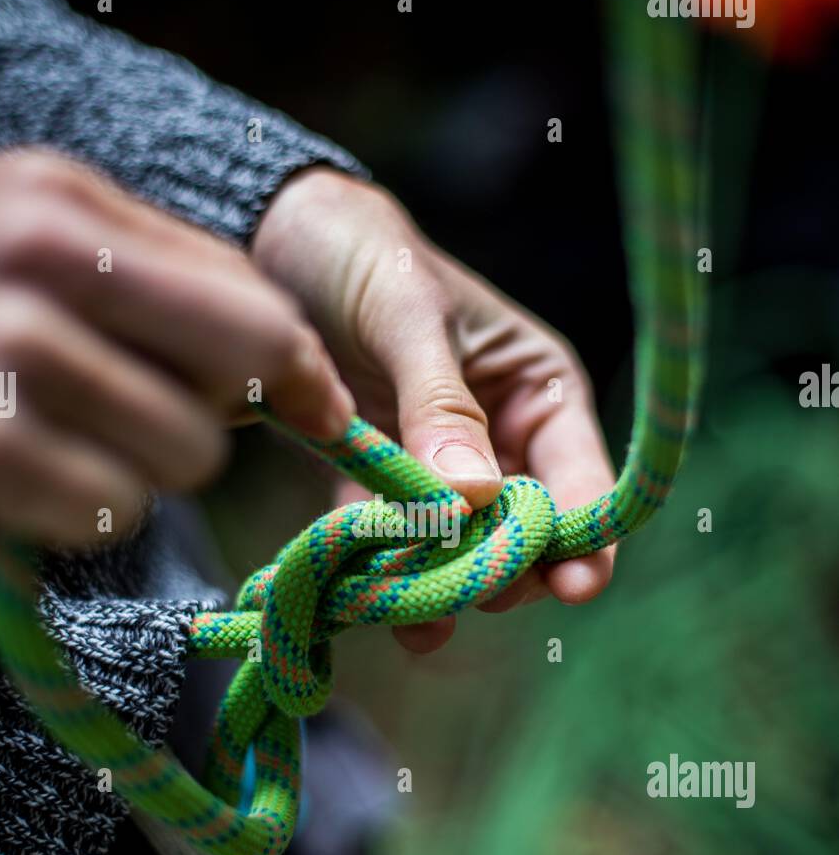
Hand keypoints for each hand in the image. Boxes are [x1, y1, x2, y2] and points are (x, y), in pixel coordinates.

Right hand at [0, 150, 353, 545]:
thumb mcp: (43, 254)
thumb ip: (173, 289)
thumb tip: (317, 386)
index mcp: (59, 197)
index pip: (251, 296)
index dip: (289, 364)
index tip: (299, 402)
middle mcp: (32, 255)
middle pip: (238, 368)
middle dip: (209, 410)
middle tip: (134, 413)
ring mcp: (2, 352)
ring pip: (186, 455)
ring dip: (142, 468)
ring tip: (64, 439)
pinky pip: (114, 512)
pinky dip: (86, 513)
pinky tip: (29, 480)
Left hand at [253, 166, 615, 652]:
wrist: (268, 238)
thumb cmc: (360, 255)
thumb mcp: (407, 317)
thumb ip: (440, 406)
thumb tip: (477, 498)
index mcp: (538, 390)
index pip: (584, 479)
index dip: (585, 538)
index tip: (574, 587)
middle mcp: (501, 438)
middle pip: (526, 534)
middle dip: (504, 572)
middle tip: (472, 596)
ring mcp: (439, 469)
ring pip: (458, 551)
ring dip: (440, 585)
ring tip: (415, 616)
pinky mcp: (377, 484)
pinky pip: (387, 540)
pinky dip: (379, 572)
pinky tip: (364, 602)